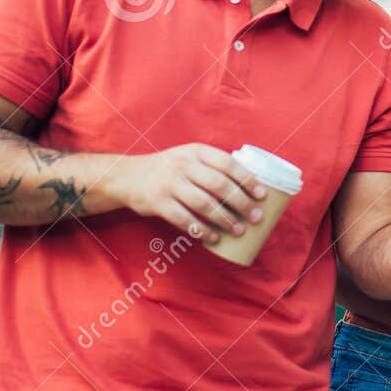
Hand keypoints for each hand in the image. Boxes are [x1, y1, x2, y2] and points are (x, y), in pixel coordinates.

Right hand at [109, 144, 265, 242]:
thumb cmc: (170, 169)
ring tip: (239, 230)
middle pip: (219, 185)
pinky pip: (184, 219)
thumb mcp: (189, 157)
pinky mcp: (157, 202)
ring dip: (224, 219)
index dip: (247, 179)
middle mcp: (182, 164)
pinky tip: (214, 238)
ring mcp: (168, 183)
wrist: (128, 176)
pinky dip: (201, 230)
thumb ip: (212, 166)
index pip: (227, 163)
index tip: (262, 195)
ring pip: (203, 204)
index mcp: (196, 151)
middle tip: (256, 217)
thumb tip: (250, 187)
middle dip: (241, 203)